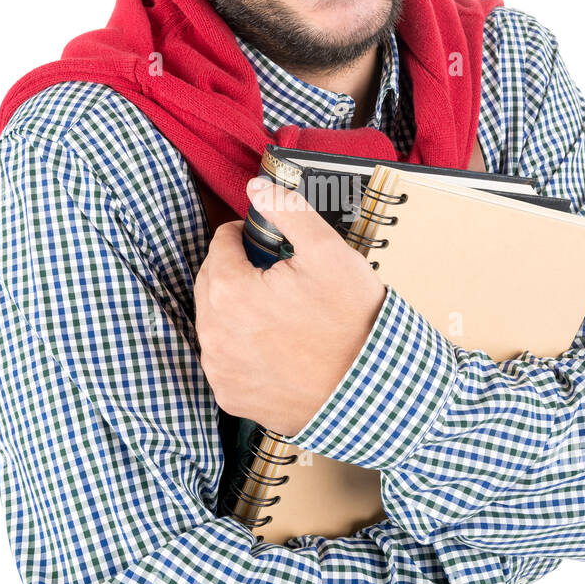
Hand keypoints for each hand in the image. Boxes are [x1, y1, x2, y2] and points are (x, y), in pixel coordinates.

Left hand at [193, 178, 387, 437]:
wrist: (372, 389)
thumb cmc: (352, 322)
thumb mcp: (328, 252)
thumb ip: (288, 211)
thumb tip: (256, 187)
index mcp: (229, 291)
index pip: (220, 245)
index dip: (246, 238)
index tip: (270, 246)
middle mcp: (214, 334)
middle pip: (212, 283)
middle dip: (237, 272)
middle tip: (277, 277)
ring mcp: (221, 370)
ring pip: (215, 322)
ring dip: (236, 309)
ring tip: (278, 312)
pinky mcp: (231, 396)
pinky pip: (225, 360)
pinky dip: (241, 348)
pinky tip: (274, 346)